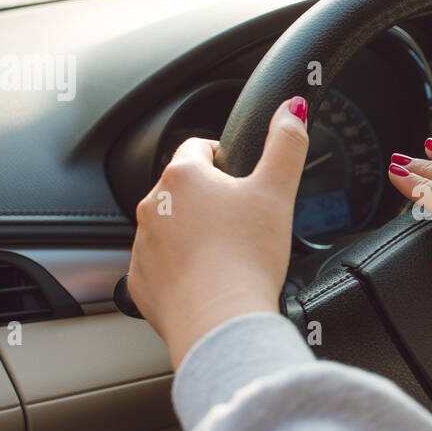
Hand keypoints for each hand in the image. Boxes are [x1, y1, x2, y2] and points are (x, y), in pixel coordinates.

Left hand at [128, 96, 309, 368]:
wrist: (221, 321)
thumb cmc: (247, 258)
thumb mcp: (278, 192)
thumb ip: (286, 145)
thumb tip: (291, 109)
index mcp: (183, 177)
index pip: (197, 148)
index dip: (222, 157)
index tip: (238, 175)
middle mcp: (153, 206)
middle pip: (182, 190)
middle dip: (209, 200)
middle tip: (241, 222)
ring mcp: (142, 245)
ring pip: (169, 228)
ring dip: (191, 235)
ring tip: (226, 256)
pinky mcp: (140, 282)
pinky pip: (158, 268)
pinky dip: (180, 271)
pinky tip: (207, 282)